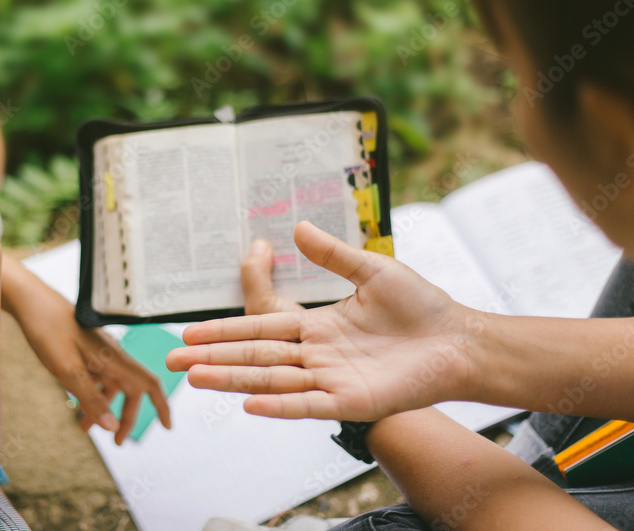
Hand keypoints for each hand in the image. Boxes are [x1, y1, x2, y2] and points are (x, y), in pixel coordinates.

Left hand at [6, 262, 171, 445]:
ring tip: (85, 429)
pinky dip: (89, 395)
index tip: (166, 427)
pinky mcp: (84, 352)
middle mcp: (112, 356)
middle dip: (126, 417)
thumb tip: (111, 426)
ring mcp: (98, 353)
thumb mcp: (68, 370)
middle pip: (131, 390)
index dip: (161, 406)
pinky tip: (75, 406)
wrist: (30, 302)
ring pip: (110, 386)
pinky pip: (95, 378)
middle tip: (116, 443)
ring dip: (103, 409)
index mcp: (115, 359)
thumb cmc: (49, 331)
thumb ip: (91, 398)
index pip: (149, 384)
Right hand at [166, 221, 487, 421]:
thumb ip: (333, 254)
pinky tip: (249, 403)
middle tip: (172, 359)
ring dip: (233, 380)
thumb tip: (295, 228)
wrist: (461, 340)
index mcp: (318, 327)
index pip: (261, 329)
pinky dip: (278, 405)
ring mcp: (331, 380)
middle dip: (213, 358)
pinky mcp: (351, 400)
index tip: (191, 332)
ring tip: (196, 379)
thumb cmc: (423, 307)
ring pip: (271, 380)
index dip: (225, 332)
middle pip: (255, 357)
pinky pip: (307, 404)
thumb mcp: (372, 270)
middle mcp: (317, 355)